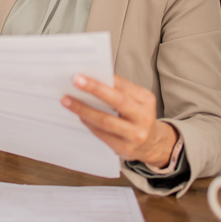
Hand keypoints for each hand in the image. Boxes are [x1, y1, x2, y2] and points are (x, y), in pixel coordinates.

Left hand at [61, 74, 178, 168]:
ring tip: (67, 100)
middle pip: (117, 100)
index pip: (123, 85)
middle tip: (75, 81)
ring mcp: (135, 134)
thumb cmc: (138, 116)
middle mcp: (143, 117)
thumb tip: (90, 79)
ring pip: (105, 120)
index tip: (83, 73)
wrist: (153, 144)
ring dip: (83, 109)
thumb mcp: (136, 101)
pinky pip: (102, 134)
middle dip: (94, 89)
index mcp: (146, 99)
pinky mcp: (125, 148)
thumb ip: (119, 91)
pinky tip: (78, 115)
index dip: (103, 79)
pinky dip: (88, 123)